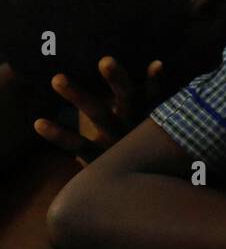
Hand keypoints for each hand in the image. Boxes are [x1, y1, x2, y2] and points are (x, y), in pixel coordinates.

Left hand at [34, 56, 163, 164]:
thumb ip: (152, 106)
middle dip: (117, 79)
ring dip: (78, 96)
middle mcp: (134, 127)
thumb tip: (165, 76)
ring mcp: (116, 143)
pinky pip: (77, 145)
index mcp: (149, 117)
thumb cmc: (145, 150)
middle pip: (128, 99)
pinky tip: (38, 122)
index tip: (157, 63)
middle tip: (105, 60)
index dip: (156, 81)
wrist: (137, 188)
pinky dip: (58, 134)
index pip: (155, 95)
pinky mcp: (98, 159)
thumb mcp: (155, 129)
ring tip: (57, 78)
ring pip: (99, 116)